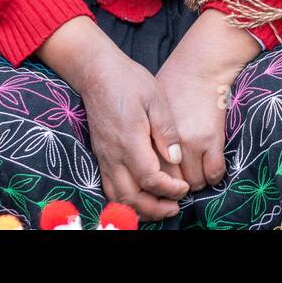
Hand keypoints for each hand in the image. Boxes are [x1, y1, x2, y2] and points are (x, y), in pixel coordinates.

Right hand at [36, 15, 188, 221]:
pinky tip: (141, 199)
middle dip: (156, 208)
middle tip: (176, 206)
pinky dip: (126, 202)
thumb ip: (166, 130)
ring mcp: (104, 158)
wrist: (97, 73)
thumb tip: (176, 158)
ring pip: (118, 198)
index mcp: (129, 140)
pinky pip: (110, 189)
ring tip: (161, 208)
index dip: (169, 189)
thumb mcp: (155, 97)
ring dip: (140, 209)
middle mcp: (113, 155)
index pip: (149, 178)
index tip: (184, 188)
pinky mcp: (101, 157)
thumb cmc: (129, 81)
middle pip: (131, 197)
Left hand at [155, 10, 259, 191]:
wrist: (200, 67)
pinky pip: (214, 173)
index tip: (165, 177)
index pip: (152, 173)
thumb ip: (148, 136)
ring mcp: (192, 143)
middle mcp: (169, 143)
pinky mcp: (212, 140)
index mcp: (152, 136)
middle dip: (177, 185)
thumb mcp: (151, 110)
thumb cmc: (173, 84)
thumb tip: (144, 160)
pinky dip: (214, 176)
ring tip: (197, 170)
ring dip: (196, 181)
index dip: (159, 180)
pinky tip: (211, 166)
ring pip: (194, 182)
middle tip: (182, 176)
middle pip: (172, 182)